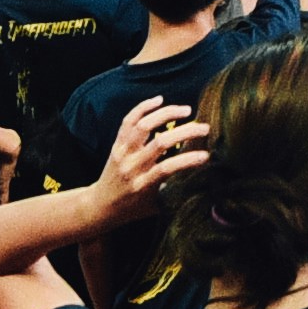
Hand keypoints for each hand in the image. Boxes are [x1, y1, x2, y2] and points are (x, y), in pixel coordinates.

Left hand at [95, 90, 206, 215]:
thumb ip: (174, 192)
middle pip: (159, 143)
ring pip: (143, 126)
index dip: (188, 160)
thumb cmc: (133, 208)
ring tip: (186, 110)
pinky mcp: (116, 144)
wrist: (100, 205)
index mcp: (142, 185)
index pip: (167, 169)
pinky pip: (129, 121)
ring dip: (166, 114)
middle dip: (185, 132)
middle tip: (204, 128)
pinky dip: (143, 107)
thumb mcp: (155, 206)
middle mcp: (131, 166)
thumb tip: (202, 180)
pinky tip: (160, 100)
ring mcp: (122, 153)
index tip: (206, 155)